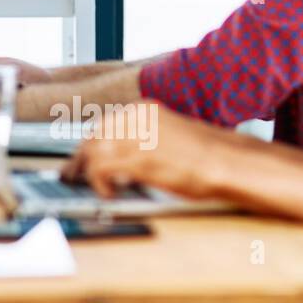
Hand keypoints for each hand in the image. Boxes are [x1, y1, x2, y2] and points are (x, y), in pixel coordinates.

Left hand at [61, 105, 231, 199]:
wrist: (227, 161)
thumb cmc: (205, 153)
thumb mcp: (168, 132)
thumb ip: (142, 136)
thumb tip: (120, 154)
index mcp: (142, 110)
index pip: (103, 124)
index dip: (90, 144)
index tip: (82, 158)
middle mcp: (134, 119)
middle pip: (92, 136)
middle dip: (81, 157)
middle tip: (74, 175)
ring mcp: (134, 138)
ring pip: (92, 151)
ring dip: (87, 171)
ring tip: (94, 186)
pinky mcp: (137, 159)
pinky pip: (100, 169)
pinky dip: (98, 183)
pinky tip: (109, 192)